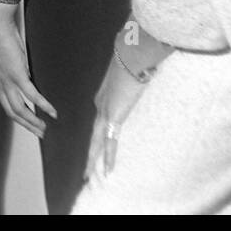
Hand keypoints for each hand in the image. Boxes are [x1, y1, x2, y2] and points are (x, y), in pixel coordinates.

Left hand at [0, 1, 55, 137]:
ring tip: (45, 128)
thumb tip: (27, 74)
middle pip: (12, 111)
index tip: (29, 122)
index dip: (17, 115)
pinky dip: (43, 106)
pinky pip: (32, 95)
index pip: (5, 103)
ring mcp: (6, 80)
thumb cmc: (0, 33)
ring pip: (20, 109)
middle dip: (26, 124)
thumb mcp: (4, 55)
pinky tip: (52, 112)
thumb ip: (13, 67)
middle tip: (40, 133)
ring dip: (33, 121)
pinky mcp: (17, 74)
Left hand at [85, 54, 146, 181]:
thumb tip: (145, 71)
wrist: (130, 55)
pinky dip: (109, 156)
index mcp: (103, 96)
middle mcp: (100, 104)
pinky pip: (111, 142)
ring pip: (97, 141)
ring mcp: (105, 111)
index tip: (99, 142)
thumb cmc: (132, 59)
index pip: (99, 120)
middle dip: (90, 151)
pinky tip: (107, 170)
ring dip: (93, 159)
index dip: (98, 132)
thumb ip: (132, 76)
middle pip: (93, 133)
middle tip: (85, 169)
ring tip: (88, 175)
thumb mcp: (131, 71)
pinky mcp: (113, 117)